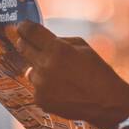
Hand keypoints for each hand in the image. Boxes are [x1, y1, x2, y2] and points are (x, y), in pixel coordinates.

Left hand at [7, 20, 128, 128]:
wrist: (106, 102)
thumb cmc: (97, 71)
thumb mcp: (82, 46)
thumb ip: (60, 41)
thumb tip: (41, 39)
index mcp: (57, 49)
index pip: (30, 32)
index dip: (24, 27)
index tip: (22, 27)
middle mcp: (45, 66)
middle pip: (23, 49)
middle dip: (25, 44)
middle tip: (26, 43)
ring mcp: (41, 85)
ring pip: (30, 70)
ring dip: (39, 70)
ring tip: (58, 76)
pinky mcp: (40, 100)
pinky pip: (37, 88)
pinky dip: (45, 87)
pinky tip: (60, 90)